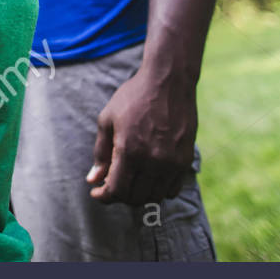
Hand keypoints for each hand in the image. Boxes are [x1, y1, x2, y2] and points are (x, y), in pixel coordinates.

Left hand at [86, 69, 197, 204]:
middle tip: (111, 184)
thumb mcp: (108, 119)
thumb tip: (93, 179)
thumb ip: (101, 152)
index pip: (117, 190)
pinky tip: (148, 178)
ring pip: (154, 197)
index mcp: (130, 150)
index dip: (104, 197)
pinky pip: (172, 189)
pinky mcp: (185, 159)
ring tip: (130, 182)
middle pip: (135, 197)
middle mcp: (153, 161)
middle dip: (119, 196)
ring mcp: (172, 162)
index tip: (97, 193)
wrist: (168, 81)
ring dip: (139, 195)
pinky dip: (158, 190)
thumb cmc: (134, 97)